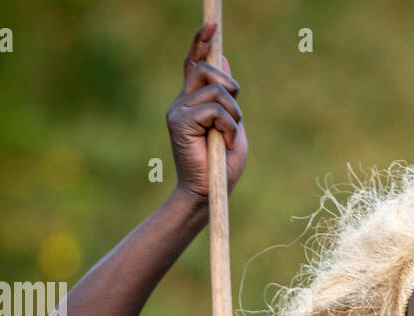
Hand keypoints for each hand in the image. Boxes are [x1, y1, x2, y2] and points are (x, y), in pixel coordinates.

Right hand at [166, 20, 246, 202]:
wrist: (209, 193)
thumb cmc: (223, 166)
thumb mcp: (232, 124)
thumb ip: (227, 96)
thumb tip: (225, 59)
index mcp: (194, 101)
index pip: (194, 62)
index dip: (201, 42)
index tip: (211, 25)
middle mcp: (182, 101)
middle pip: (206, 69)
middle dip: (230, 86)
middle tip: (235, 115)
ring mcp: (178, 110)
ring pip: (214, 89)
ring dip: (232, 112)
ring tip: (228, 135)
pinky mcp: (178, 122)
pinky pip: (213, 109)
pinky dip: (227, 126)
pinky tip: (223, 142)